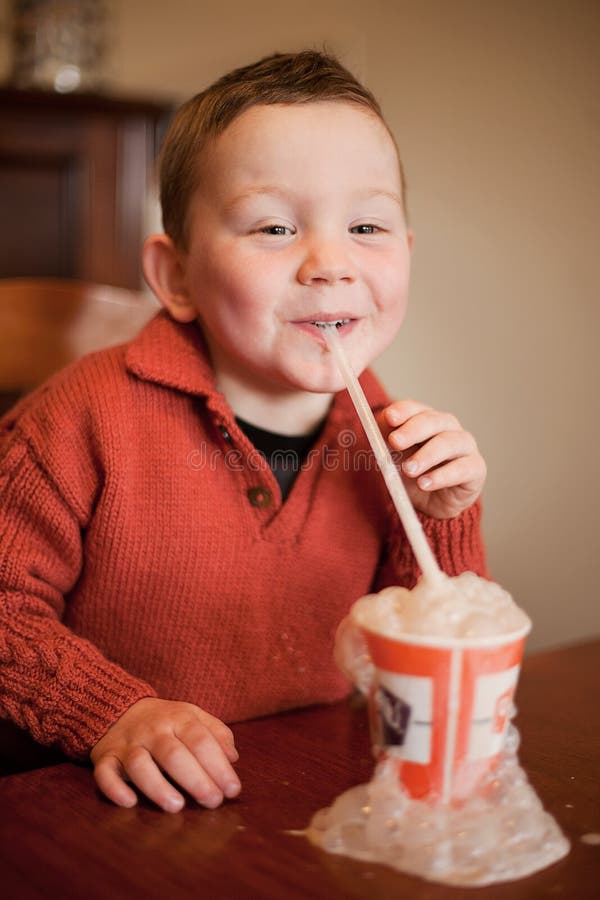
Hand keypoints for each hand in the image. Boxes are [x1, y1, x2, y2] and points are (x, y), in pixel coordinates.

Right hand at [90, 698, 240, 812]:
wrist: (118, 707)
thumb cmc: (165, 721)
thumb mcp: (193, 716)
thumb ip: (217, 733)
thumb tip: (233, 758)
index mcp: (178, 718)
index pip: (201, 741)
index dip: (218, 766)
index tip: (233, 790)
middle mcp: (152, 730)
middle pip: (174, 754)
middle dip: (195, 779)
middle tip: (213, 801)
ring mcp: (127, 744)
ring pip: (139, 764)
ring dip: (157, 786)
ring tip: (176, 807)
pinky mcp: (105, 758)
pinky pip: (105, 773)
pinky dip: (115, 788)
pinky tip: (130, 802)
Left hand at [380, 399, 485, 519]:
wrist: (430, 503)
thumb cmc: (411, 473)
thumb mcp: (391, 457)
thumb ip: (383, 441)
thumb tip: (371, 427)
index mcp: (426, 420)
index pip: (416, 408)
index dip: (403, 410)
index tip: (389, 417)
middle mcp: (448, 428)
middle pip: (434, 421)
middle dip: (413, 430)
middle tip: (395, 442)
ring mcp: (465, 447)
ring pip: (449, 442)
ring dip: (427, 455)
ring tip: (409, 470)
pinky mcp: (476, 469)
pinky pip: (462, 468)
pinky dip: (442, 476)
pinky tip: (425, 483)